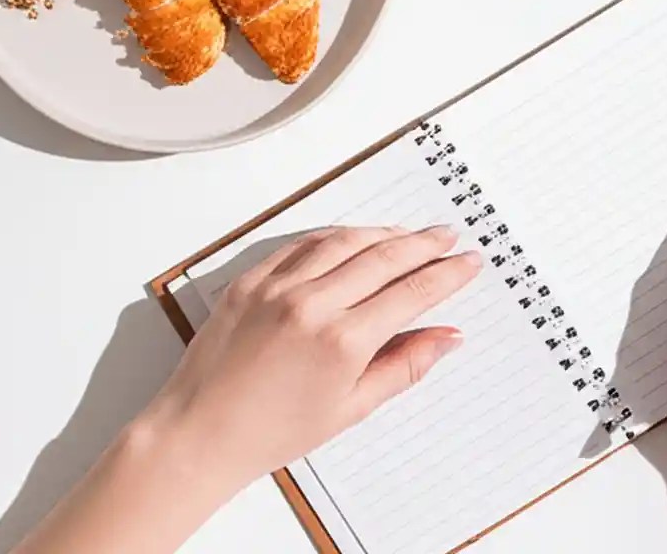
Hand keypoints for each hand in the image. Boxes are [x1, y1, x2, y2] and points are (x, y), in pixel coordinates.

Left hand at [145, 225, 481, 486]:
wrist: (199, 433)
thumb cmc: (271, 432)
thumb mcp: (352, 408)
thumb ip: (405, 366)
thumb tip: (447, 337)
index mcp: (342, 341)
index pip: (412, 293)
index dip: (447, 275)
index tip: (468, 262)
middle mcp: (311, 305)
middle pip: (385, 257)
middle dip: (424, 244)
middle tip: (448, 238)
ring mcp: (277, 288)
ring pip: (345, 240)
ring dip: (384, 233)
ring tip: (409, 234)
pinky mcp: (250, 281)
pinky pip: (302, 244)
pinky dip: (335, 236)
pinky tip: (353, 237)